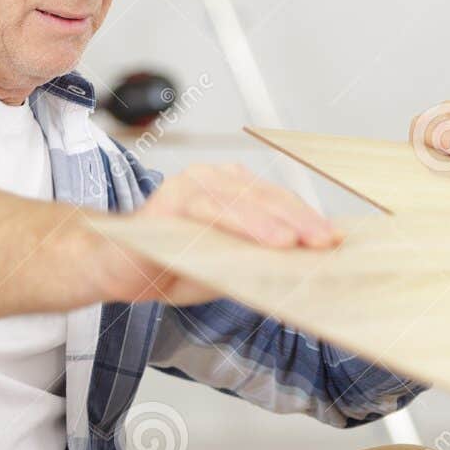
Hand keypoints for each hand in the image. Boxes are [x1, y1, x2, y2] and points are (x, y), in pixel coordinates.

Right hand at [100, 163, 341, 304]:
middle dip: (301, 222)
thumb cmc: (169, 265)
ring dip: (274, 223)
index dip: (309, 220)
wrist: (112, 269)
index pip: (280, 203)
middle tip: (327, 242)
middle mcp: (216, 180)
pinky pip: (211, 209)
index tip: (337, 240)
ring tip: (299, 243)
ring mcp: (193, 185)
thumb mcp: (225, 267)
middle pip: (269, 198)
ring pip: (244, 200)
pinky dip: (240, 224)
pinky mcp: (171, 199)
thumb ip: (257, 261)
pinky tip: (263, 240)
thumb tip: (301, 268)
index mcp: (233, 192)